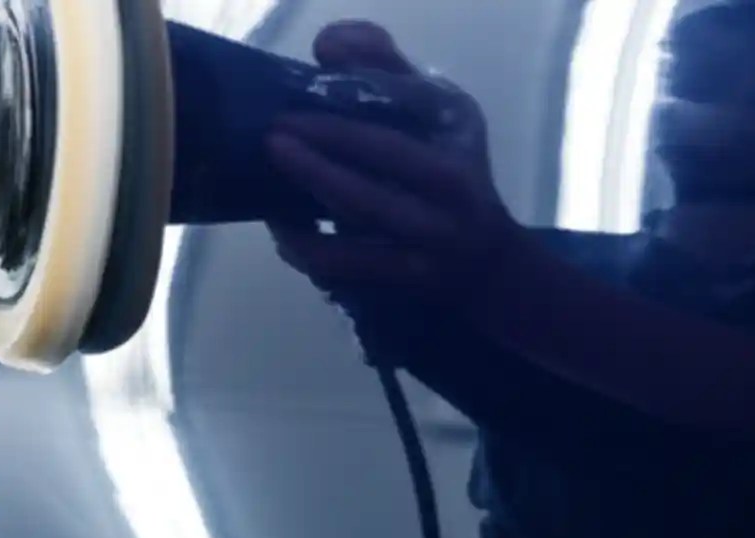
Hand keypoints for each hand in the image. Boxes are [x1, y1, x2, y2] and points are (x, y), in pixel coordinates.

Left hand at [267, 21, 527, 307]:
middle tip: (276, 126)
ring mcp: (432, 233)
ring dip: (310, 186)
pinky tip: (280, 226)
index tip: (321, 59)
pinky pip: (346, 262)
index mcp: (459, 130)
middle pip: (386, 152)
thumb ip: (384, 71)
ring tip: (270, 168)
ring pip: (363, 208)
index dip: (368, 78)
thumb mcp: (435, 115)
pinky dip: (305, 245)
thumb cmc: (449, 172)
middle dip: (325, 135)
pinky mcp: (406, 276)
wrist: (484, 263)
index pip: (415, 94)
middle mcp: (454, 180)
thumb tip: (328, 44)